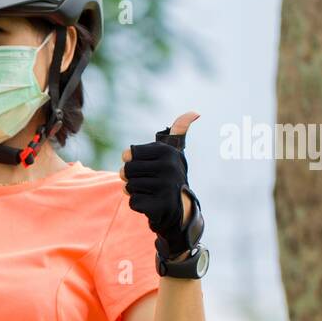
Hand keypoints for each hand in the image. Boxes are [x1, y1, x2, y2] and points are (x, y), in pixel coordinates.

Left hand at [121, 111, 199, 253]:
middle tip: (146, 181)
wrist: (181, 208)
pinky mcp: (160, 206)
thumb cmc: (170, 176)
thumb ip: (178, 131)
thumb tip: (195, 112)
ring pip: (129, 187)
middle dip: (131, 178)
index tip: (145, 166)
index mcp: (167, 152)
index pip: (128, 154)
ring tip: (150, 192)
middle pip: (126, 171)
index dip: (131, 162)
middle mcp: (169, 168)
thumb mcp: (174, 152)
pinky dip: (138, 205)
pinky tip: (152, 203)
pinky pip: (133, 202)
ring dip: (135, 191)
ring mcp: (165, 187)